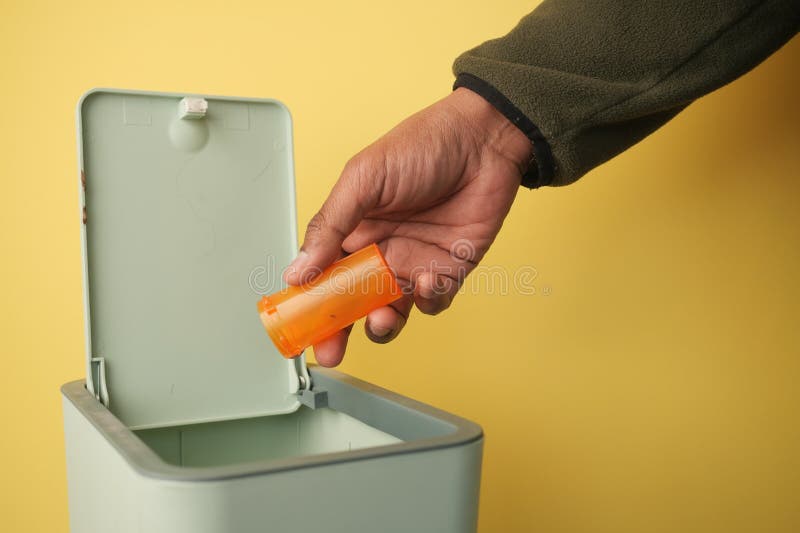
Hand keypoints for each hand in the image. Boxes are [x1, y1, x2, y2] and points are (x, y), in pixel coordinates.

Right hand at [284, 88, 531, 365]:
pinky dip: (427, 299)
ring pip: (391, 312)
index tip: (298, 329)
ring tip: (381, 317)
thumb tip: (297, 271)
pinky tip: (426, 279)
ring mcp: (414, 262)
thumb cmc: (423, 145)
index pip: (323, 277)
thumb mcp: (363, 179)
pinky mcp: (450, 269)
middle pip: (352, 304)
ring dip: (383, 324)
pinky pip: (433, 301)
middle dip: (339, 332)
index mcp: (353, 230)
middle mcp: (381, 251)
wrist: (484, 140)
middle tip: (331, 349)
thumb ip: (330, 227)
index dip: (310, 305)